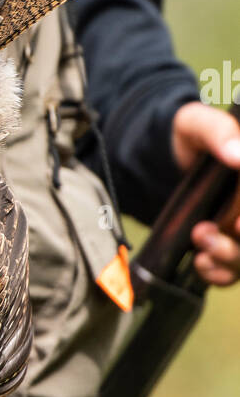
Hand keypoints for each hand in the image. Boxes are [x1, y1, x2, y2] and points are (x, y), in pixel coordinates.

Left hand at [171, 101, 239, 285]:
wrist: (164, 159)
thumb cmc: (187, 136)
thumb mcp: (197, 123)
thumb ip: (218, 131)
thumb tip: (238, 155)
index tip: (238, 224)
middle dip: (238, 244)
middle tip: (204, 232)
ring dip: (227, 257)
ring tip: (199, 241)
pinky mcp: (227, 247)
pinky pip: (232, 272)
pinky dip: (219, 273)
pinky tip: (201, 262)